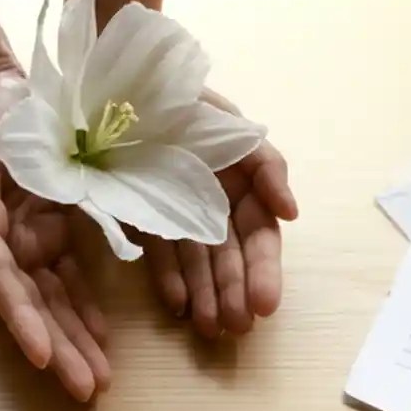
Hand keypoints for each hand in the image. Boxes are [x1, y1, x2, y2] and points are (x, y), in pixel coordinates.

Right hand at [0, 71, 109, 401]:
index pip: (3, 285)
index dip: (23, 320)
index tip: (40, 357)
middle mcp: (0, 254)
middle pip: (33, 306)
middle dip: (60, 349)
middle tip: (86, 390)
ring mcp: (27, 248)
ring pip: (55, 303)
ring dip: (77, 342)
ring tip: (100, 382)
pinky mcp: (51, 238)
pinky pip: (71, 281)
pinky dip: (86, 311)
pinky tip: (103, 342)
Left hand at [137, 90, 298, 337]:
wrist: (120, 81)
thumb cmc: (182, 96)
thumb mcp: (230, 123)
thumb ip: (265, 165)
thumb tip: (291, 213)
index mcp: (243, 182)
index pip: (260, 236)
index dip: (265, 271)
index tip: (266, 306)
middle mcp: (216, 202)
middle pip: (231, 257)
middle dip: (235, 293)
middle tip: (236, 328)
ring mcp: (180, 212)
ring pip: (198, 263)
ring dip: (206, 296)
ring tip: (208, 329)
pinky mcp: (146, 217)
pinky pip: (161, 255)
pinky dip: (170, 280)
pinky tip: (175, 305)